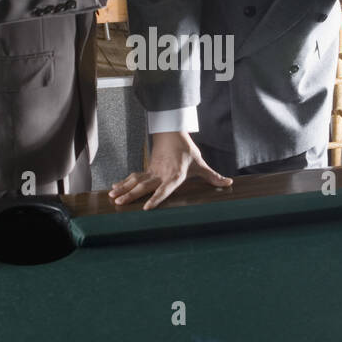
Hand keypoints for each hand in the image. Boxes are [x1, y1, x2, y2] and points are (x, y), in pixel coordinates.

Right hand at [109, 131, 232, 210]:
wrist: (172, 132)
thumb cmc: (186, 150)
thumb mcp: (200, 164)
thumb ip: (213, 176)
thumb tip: (228, 183)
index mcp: (174, 175)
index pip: (164, 189)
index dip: (156, 199)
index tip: (146, 208)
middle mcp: (161, 175)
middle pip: (144, 186)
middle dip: (131, 195)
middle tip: (119, 203)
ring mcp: (152, 171)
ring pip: (135, 182)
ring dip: (123, 189)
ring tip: (112, 198)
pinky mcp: (147, 169)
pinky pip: (134, 177)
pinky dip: (123, 183)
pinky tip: (114, 188)